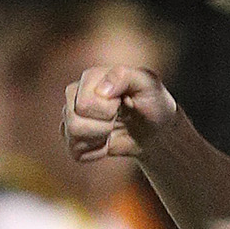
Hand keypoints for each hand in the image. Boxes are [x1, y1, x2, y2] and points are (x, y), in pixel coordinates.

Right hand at [62, 65, 178, 160]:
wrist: (157, 130)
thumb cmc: (153, 103)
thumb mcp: (148, 84)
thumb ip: (124, 76)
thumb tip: (101, 91)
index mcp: (91, 77)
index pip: (84, 104)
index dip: (107, 110)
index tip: (123, 103)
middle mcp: (75, 94)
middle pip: (74, 120)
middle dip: (104, 125)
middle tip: (118, 117)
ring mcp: (71, 115)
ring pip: (73, 134)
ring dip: (100, 137)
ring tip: (112, 128)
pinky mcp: (73, 137)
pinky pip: (75, 152)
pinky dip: (97, 151)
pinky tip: (107, 140)